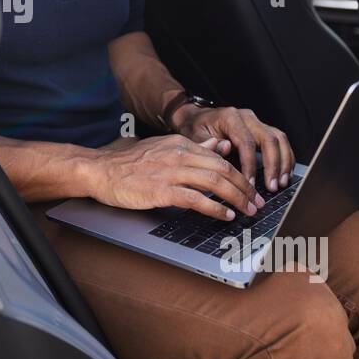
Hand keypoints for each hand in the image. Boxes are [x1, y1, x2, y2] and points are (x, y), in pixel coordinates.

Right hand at [88, 134, 263, 219]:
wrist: (101, 170)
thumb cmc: (130, 163)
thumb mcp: (164, 147)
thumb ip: (195, 146)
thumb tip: (222, 144)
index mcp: (181, 144)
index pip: (220, 158)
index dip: (240, 175)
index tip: (251, 189)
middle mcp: (179, 155)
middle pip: (223, 170)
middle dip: (244, 188)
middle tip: (256, 203)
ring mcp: (170, 172)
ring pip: (214, 183)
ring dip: (236, 198)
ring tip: (246, 211)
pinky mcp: (162, 190)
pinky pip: (196, 199)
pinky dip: (215, 208)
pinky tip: (224, 215)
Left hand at [173, 105, 295, 192]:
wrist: (195, 117)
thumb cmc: (194, 128)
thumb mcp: (194, 137)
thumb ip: (208, 145)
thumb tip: (227, 148)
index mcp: (230, 117)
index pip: (246, 142)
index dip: (250, 165)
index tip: (250, 184)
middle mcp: (247, 117)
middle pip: (269, 139)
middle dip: (273, 165)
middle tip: (272, 186)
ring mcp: (256, 122)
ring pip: (279, 139)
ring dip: (283, 162)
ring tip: (282, 182)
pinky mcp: (262, 129)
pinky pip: (280, 141)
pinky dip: (285, 157)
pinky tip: (284, 174)